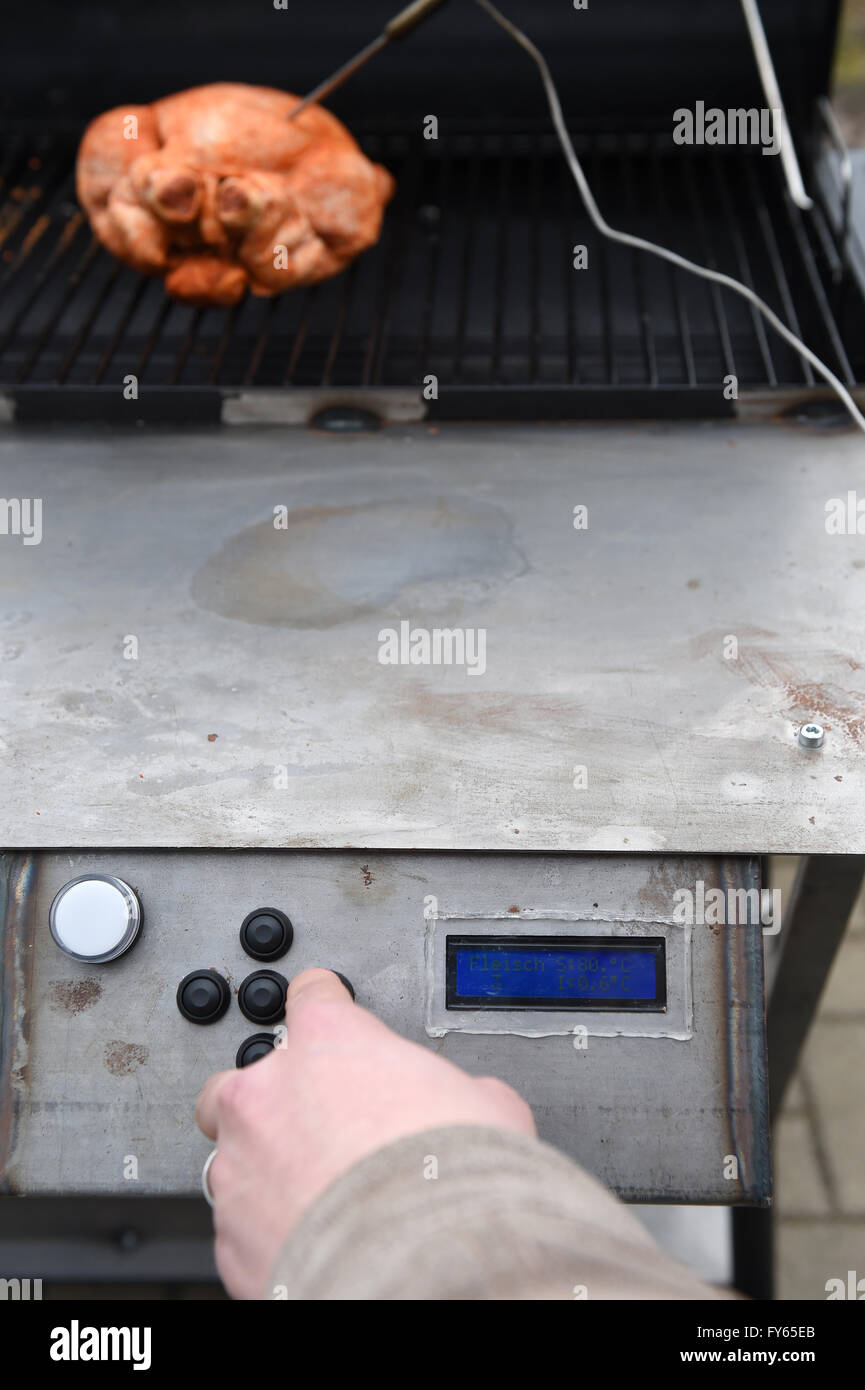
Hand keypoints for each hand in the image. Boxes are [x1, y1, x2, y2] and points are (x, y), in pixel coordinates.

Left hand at [195, 968, 534, 1298]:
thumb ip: (451, 1088)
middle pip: (246, 1078)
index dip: (324, 1004)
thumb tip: (468, 1102)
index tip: (326, 1010)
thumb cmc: (454, 1178)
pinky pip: (242, 1222)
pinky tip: (314, 1237)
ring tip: (319, 1195)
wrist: (425, 1269)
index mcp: (329, 1041)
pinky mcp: (230, 1236)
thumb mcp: (485, 1104)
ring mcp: (241, 1165)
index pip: (312, 997)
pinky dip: (269, 1228)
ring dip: (268, 1168)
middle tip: (320, 1126)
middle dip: (273, 1099)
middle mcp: (270, 1094)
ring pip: (234, 1154)